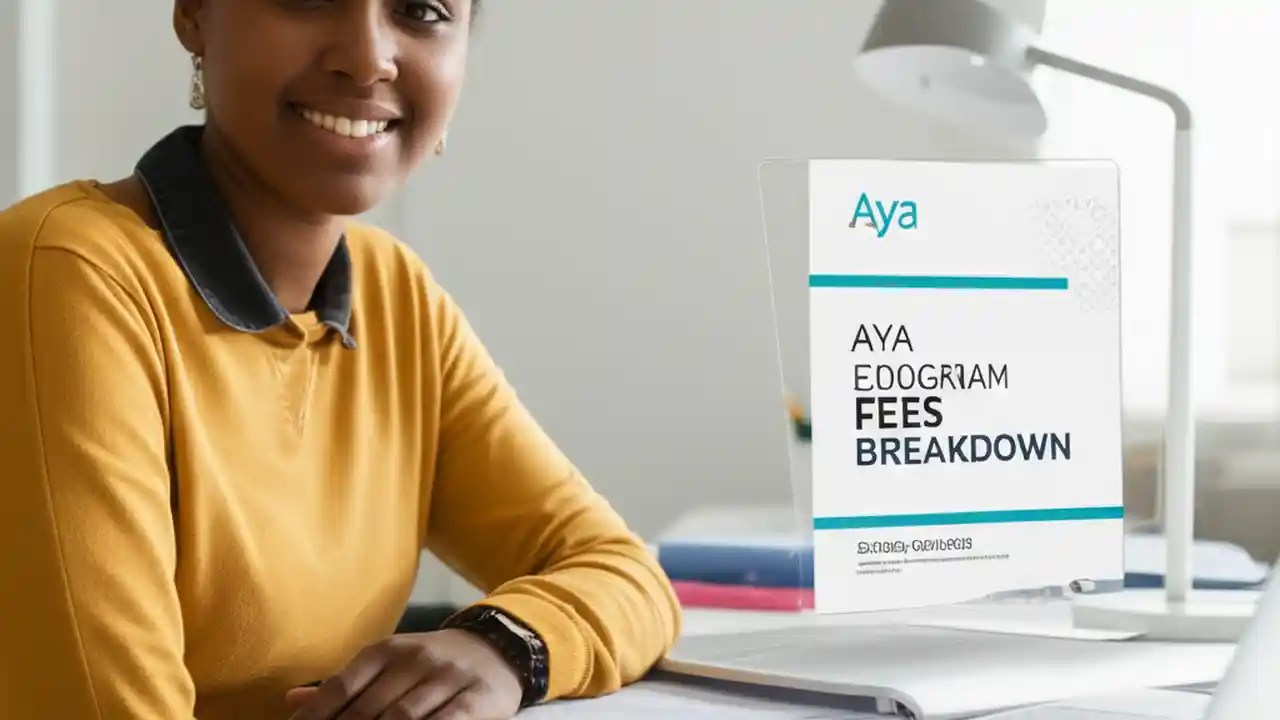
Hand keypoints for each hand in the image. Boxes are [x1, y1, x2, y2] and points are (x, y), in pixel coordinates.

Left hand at [286, 629, 523, 719]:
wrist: (497, 648)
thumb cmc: (432, 663)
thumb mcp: (390, 662)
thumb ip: (347, 683)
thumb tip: (293, 700)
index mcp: (386, 651)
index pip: (341, 686)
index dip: (316, 715)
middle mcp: (414, 660)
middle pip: (368, 709)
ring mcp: (447, 678)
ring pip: (403, 718)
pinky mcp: (476, 699)